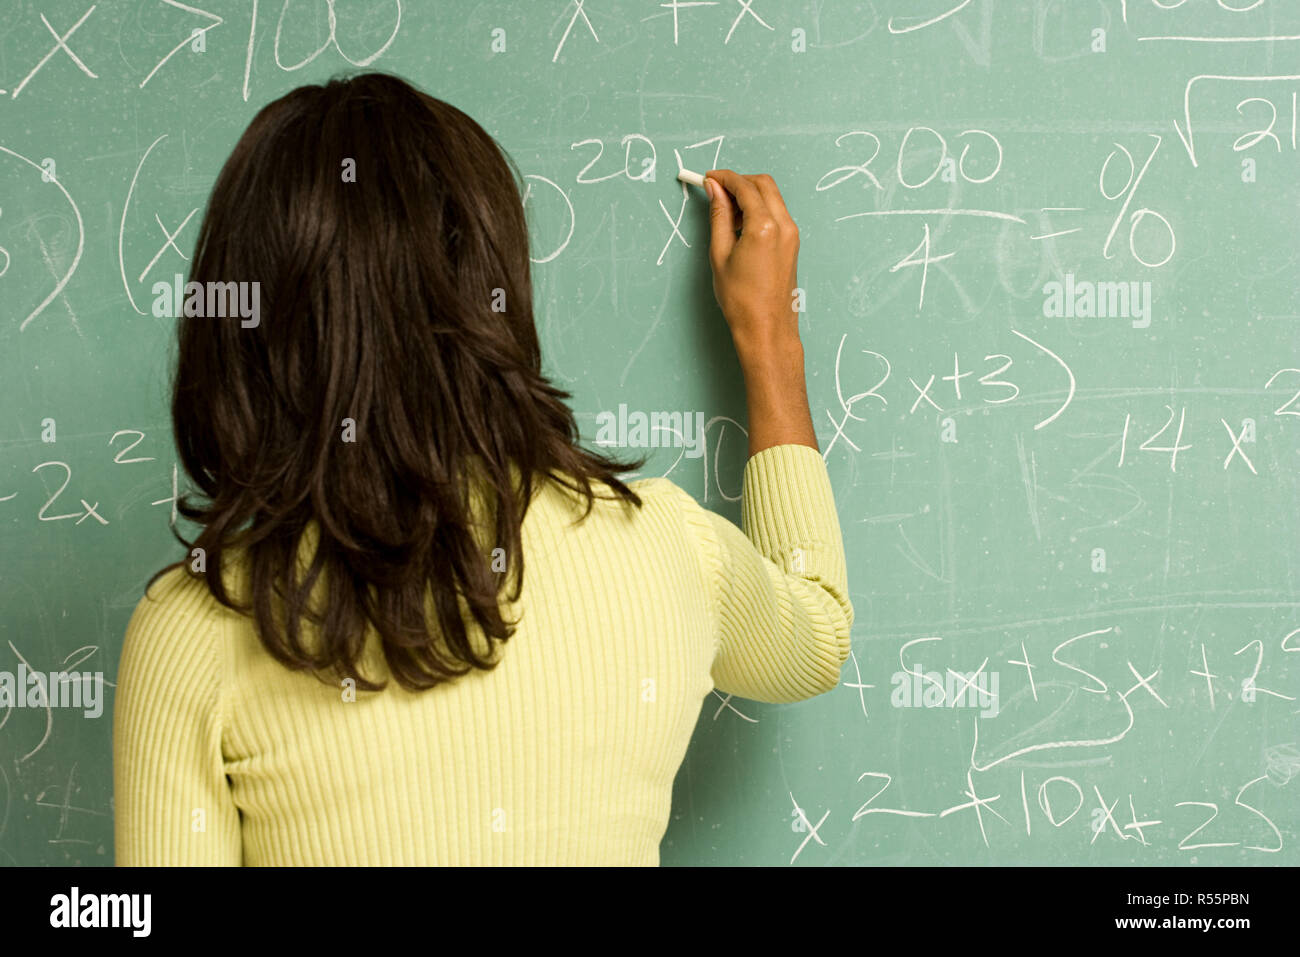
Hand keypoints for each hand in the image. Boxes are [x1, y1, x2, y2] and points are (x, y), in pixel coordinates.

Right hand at [704, 169, 801, 360]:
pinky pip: (777, 213)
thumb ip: (719, 216)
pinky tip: (742, 226)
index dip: (724, 178)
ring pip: (772, 197)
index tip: (709, 178)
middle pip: (763, 184)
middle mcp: (784, 226)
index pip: (744, 186)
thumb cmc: (741, 300)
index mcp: (764, 227)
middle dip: (739, 181)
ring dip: (750, 195)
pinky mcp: (793, 243)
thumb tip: (714, 190)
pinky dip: (760, 209)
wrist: (766, 329)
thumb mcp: (720, 254)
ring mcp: (792, 234)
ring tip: (727, 214)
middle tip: (716, 191)